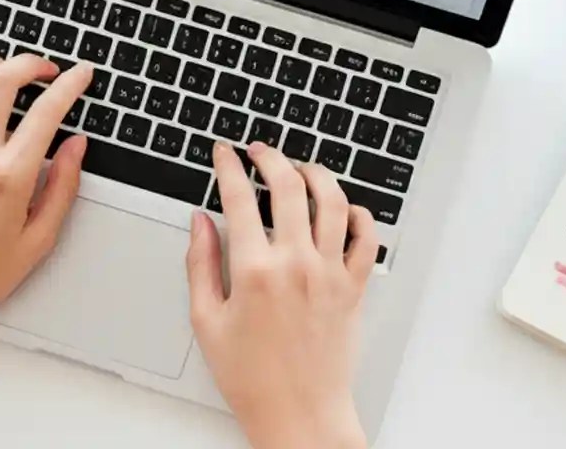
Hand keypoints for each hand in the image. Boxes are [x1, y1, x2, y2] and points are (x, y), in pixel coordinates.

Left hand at [0, 55, 91, 347]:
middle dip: (31, 63)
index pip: (46, 112)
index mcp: (8, 178)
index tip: (81, 75)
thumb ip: (62, 188)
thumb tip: (77, 148)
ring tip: (8, 69)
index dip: (70, 85)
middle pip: (2, 81)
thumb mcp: (36, 241)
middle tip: (47, 69)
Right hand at [187, 142, 379, 448]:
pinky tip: (343, 207)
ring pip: (332, 201)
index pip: (239, 198)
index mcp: (254, 271)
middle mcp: (296, 265)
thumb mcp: (206, 321)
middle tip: (258, 151)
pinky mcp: (354, 288)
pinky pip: (366, 238)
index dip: (228, 166)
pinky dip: (358, 214)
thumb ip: (200, 264)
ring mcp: (330, 274)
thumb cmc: (251, 377)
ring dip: (315, 174)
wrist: (299, 414)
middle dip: (270, 157)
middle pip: (289, 186)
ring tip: (300, 167)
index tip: (224, 153)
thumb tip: (199, 222)